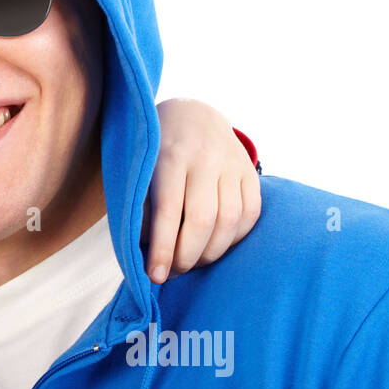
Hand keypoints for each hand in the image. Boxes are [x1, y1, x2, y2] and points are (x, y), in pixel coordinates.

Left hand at [142, 99, 261, 282]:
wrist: (191, 112)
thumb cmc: (153, 150)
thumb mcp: (137, 169)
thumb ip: (139, 207)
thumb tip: (146, 255)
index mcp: (170, 155)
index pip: (169, 211)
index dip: (163, 249)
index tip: (154, 276)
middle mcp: (205, 157)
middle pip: (203, 220)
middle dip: (187, 256)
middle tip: (173, 272)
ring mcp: (232, 163)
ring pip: (229, 220)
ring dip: (211, 252)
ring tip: (191, 262)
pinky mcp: (250, 171)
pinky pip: (250, 214)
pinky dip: (233, 238)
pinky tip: (215, 245)